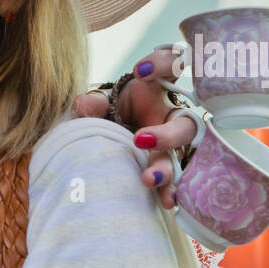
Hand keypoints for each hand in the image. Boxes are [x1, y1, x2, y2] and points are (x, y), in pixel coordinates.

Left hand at [73, 48, 197, 209]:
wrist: (113, 131)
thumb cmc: (113, 110)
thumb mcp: (102, 103)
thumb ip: (95, 103)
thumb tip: (83, 104)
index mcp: (157, 91)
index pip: (173, 66)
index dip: (164, 64)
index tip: (140, 70)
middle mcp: (171, 117)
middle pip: (184, 124)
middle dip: (167, 133)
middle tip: (141, 140)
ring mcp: (173, 145)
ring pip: (181, 157)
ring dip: (167, 169)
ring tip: (149, 181)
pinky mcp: (168, 166)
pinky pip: (175, 179)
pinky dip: (170, 190)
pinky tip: (165, 203)